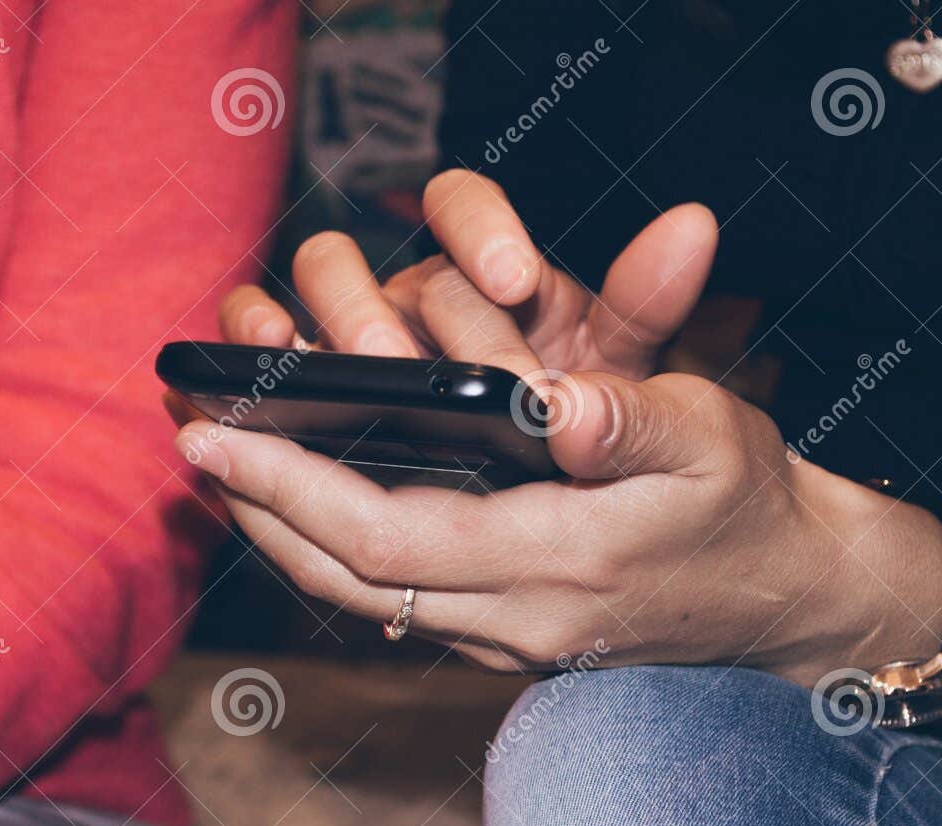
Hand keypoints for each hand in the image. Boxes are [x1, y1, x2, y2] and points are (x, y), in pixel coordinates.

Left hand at [182, 178, 941, 678]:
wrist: (786, 596)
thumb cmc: (748, 504)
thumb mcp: (714, 439)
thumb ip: (629, 418)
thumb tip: (546, 403)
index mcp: (558, 562)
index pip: (386, 535)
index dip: (290, 487)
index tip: (215, 436)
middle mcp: (517, 617)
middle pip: (345, 579)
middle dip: (255, 513)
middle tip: (188, 442)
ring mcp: (508, 638)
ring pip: (358, 600)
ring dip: (278, 538)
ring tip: (223, 473)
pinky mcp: (508, 636)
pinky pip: (391, 602)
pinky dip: (330, 556)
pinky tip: (301, 510)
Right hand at [219, 170, 719, 382]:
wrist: (575, 505)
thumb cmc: (596, 430)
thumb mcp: (636, 383)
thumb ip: (647, 309)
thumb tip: (692, 228)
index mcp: (485, 276)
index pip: (461, 205)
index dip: (477, 227)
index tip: (515, 278)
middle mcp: (411, 297)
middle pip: (362, 258)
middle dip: (382, 308)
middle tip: (416, 365)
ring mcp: (351, 341)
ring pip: (306, 289)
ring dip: (320, 328)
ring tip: (343, 369)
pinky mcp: (307, 389)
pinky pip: (256, 348)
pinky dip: (249, 351)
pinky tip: (259, 381)